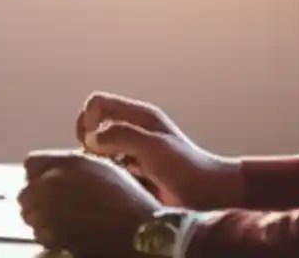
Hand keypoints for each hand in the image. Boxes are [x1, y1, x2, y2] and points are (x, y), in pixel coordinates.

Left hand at [18, 150, 159, 256]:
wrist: (139, 234)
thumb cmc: (129, 203)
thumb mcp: (104, 168)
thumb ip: (73, 164)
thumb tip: (54, 170)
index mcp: (66, 163)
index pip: (31, 164)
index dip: (41, 175)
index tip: (50, 184)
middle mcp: (51, 185)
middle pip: (25, 194)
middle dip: (38, 201)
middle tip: (62, 209)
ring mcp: (48, 214)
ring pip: (31, 218)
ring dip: (43, 221)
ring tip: (71, 224)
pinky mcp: (50, 239)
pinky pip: (40, 238)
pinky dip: (50, 240)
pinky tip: (72, 237)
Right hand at [77, 92, 242, 208]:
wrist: (211, 196)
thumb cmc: (186, 169)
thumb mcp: (153, 147)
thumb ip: (121, 136)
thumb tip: (91, 139)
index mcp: (139, 115)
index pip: (97, 103)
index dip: (87, 120)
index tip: (94, 145)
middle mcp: (135, 128)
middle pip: (94, 123)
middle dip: (87, 141)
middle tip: (97, 162)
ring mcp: (135, 149)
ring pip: (99, 146)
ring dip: (95, 160)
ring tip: (108, 176)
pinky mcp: (137, 170)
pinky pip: (109, 166)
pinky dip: (106, 173)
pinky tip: (117, 186)